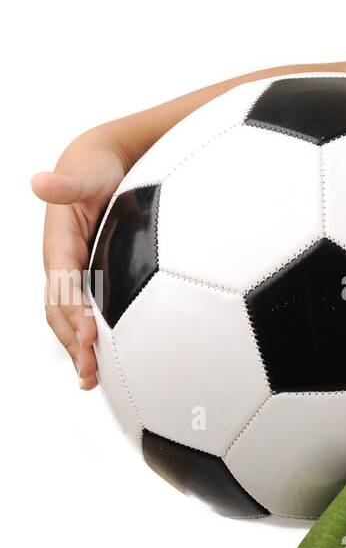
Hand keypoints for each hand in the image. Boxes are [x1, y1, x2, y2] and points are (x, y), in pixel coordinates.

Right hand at [32, 133, 129, 390]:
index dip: (74, 309)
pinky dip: (91, 337)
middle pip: (61, 311)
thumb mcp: (85, 176)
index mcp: (59, 245)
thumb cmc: (94, 170)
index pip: (62, 284)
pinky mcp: (89, 277)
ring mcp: (74, 274)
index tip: (91, 331)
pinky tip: (105, 362)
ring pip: (70, 319)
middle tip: (91, 371)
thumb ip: (66, 185)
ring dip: (79, 348)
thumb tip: (39, 181)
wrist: (96, 167)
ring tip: (91, 380)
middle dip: (74, 341)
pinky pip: (86, 312)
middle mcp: (62, 265)